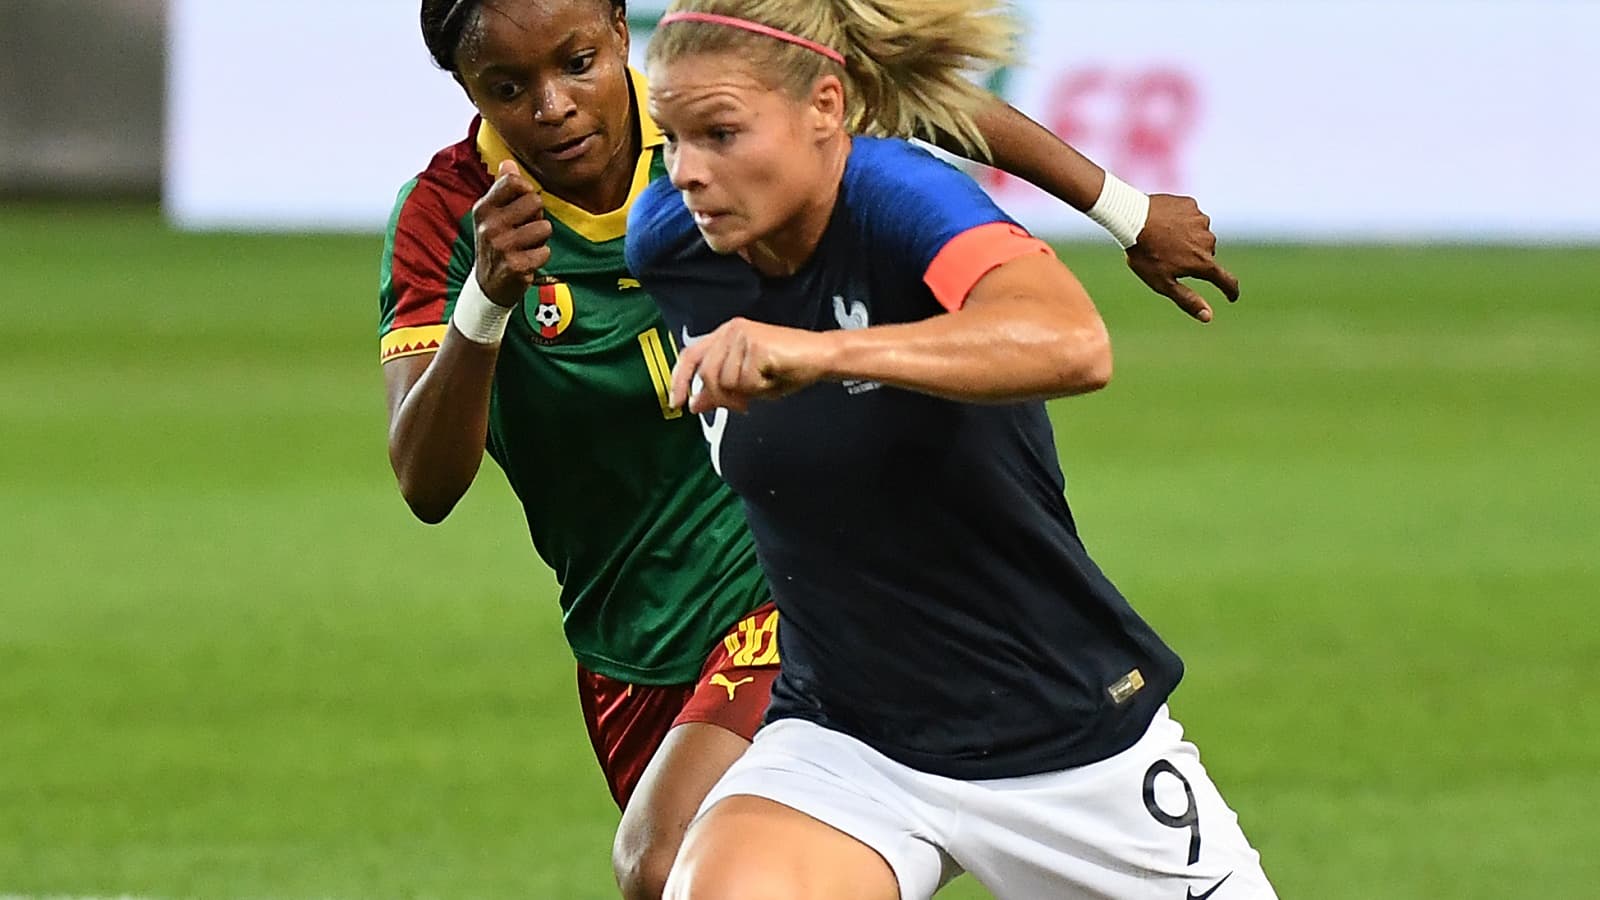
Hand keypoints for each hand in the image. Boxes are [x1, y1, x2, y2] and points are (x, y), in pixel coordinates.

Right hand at [471, 160, 554, 306]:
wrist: (487, 285)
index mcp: (483, 208)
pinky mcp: (514, 266)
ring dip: (541, 239)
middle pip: (534, 201)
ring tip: (525, 247)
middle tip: (524, 231)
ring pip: (544, 227)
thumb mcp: (492, 215)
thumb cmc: (496, 244)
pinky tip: (527, 262)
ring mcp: (501, 246)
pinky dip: (541, 257)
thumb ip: (503, 188)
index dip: (527, 191)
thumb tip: (509, 162)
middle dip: (536, 216)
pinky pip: (545, 252)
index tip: (522, 205)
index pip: (514, 182)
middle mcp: (489, 225)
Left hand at [669, 318, 831, 414]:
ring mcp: (742, 335)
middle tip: (743, 405)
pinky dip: (760, 389)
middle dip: (724, 397)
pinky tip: (773, 378)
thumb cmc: (787, 368)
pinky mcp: (756, 344)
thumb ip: (719, 391)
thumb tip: (694, 405)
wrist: (819, 356)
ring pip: (727, 381)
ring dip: (747, 392)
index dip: (680, 380)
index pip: (690, 355)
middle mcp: (730, 331)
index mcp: (725, 335)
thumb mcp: (748, 384)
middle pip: (708, 375)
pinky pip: (746, 381)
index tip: (676, 403)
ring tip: (765, 384)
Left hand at [1126, 194, 1240, 323]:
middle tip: (1170, 257)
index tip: (1231, 296)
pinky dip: (1181, 222)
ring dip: (1188, 238)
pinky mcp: (1191, 205)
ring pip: (1199, 235)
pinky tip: (1165, 223)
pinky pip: (1191, 217)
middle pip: (1207, 255)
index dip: (1230, 290)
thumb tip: (1208, 317)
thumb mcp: (1163, 283)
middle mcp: (1208, 241)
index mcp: (1203, 263)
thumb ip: (1188, 300)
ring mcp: (1201, 220)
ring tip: (1165, 239)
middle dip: (1194, 259)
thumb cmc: (1145, 255)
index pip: (1226, 280)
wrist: (1131, 218)